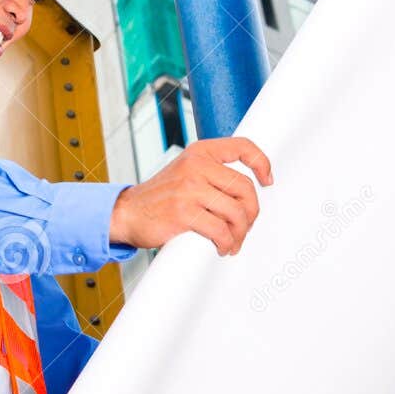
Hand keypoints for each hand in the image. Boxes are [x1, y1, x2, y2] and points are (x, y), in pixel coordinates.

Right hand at [109, 136, 272, 257]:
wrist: (126, 213)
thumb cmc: (159, 197)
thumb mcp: (185, 172)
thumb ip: (212, 173)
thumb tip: (246, 192)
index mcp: (199, 152)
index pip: (242, 146)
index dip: (261, 162)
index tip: (267, 180)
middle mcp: (196, 166)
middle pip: (244, 187)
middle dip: (251, 212)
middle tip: (245, 226)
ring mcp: (189, 188)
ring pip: (236, 212)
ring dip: (240, 233)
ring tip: (233, 241)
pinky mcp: (184, 212)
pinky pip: (221, 231)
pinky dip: (226, 243)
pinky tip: (222, 246)